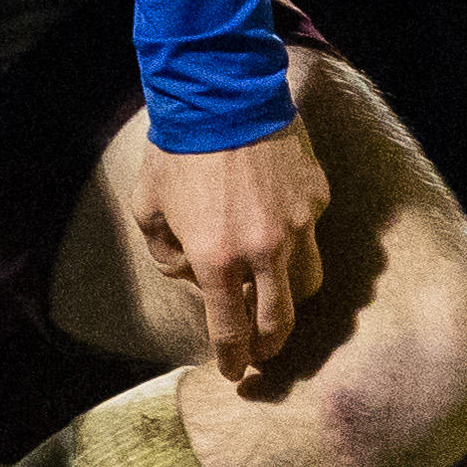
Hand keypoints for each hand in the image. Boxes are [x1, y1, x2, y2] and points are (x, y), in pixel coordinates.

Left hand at [134, 116, 329, 380]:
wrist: (220, 93)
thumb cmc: (176, 151)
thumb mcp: (149, 206)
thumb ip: (166, 251)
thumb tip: (188, 273)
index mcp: (218, 259)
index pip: (232, 330)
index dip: (234, 358)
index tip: (235, 372)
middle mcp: (265, 250)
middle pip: (280, 321)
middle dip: (270, 346)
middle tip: (263, 354)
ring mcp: (300, 224)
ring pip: (308, 283)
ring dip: (291, 299)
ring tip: (277, 298)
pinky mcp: (318, 196)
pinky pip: (314, 232)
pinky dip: (299, 242)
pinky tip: (281, 229)